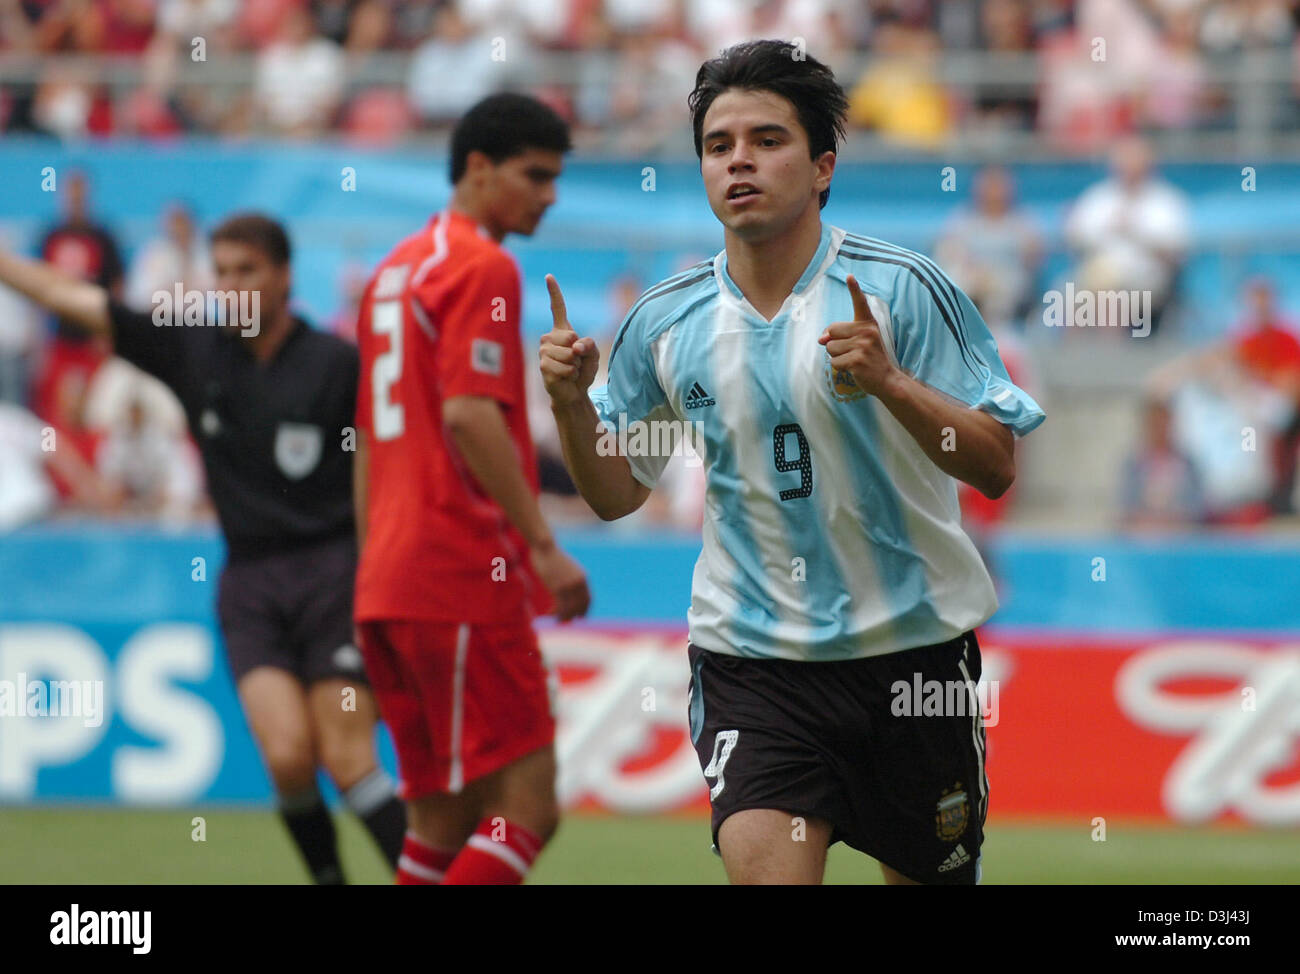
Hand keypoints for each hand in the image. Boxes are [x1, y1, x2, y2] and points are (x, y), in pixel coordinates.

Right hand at [529, 539, 590, 622]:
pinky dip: (553, 613)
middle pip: (580, 607)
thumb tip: (569, 588)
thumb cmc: (553, 557)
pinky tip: (547, 614)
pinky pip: (559, 607)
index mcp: (583, 578)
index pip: (588, 600)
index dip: (584, 611)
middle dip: (573, 617)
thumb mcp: (567, 568)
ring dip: (562, 617)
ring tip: (555, 620)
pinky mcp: (558, 587)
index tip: (577, 618)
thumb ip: (571, 578)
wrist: (545, 546)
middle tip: (563, 622)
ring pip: (570, 609)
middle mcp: (579, 583)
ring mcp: (569, 586)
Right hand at [539, 274, 599, 406]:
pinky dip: (571, 374)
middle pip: (571, 336)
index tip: (548, 276)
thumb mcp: (593, 355)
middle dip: (579, 351)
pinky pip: (564, 368)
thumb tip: (576, 347)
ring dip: (574, 365)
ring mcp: (544, 351)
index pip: (557, 308)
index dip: (554, 292)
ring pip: (568, 354)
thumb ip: (590, 346)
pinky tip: (566, 378)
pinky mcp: (543, 366)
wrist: (573, 392)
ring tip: (570, 370)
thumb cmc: (582, 370)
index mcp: (562, 330)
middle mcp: (549, 337)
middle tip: (575, 361)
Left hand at [818, 275, 897, 397]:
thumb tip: (821, 339)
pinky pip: (834, 362)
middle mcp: (867, 331)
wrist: (886, 379)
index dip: (854, 289)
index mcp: (868, 324)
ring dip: (836, 357)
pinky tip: (853, 369)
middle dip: (834, 343)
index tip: (850, 276)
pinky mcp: (857, 360)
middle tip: (851, 352)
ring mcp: (863, 345)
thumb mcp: (858, 342)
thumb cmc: (869, 359)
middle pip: (832, 331)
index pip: (860, 303)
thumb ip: (839, 336)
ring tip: (853, 360)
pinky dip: (840, 368)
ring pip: (830, 347)